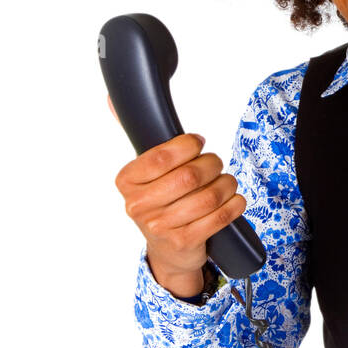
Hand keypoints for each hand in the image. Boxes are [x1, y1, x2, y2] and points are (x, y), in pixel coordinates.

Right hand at [110, 97, 245, 294]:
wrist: (167, 251)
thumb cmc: (161, 200)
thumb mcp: (146, 172)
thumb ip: (138, 136)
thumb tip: (113, 97)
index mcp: (126, 181)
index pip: (161, 156)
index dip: (188, 146)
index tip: (198, 143)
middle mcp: (138, 205)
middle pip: (190, 175)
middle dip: (212, 164)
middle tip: (215, 164)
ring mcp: (159, 227)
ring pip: (208, 196)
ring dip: (226, 184)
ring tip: (226, 182)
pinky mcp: (183, 243)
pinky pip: (219, 217)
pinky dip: (233, 204)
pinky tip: (234, 199)